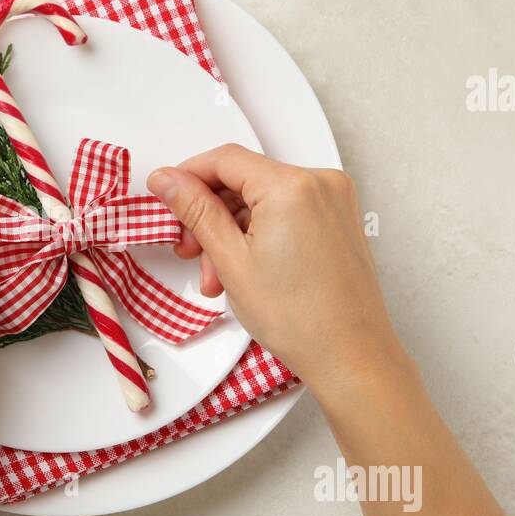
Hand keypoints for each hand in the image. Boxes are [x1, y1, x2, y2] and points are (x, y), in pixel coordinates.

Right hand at [147, 144, 406, 399]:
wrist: (350, 356)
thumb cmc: (302, 320)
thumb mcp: (231, 261)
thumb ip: (196, 211)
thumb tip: (169, 181)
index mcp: (293, 187)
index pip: (225, 159)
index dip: (187, 175)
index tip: (165, 194)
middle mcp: (320, 183)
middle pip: (244, 180)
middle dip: (210, 215)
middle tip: (189, 247)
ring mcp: (334, 200)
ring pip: (262, 200)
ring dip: (232, 231)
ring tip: (219, 274)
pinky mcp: (337, 218)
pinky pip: (286, 211)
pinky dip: (259, 234)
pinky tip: (244, 268)